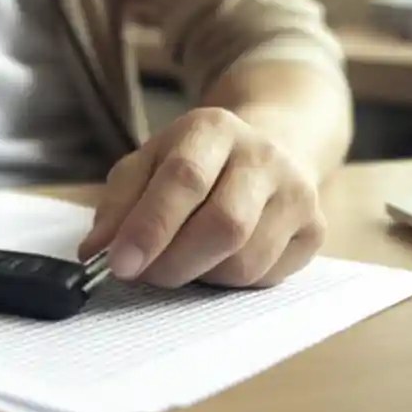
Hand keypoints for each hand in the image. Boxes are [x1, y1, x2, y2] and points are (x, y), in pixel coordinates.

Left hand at [78, 107, 325, 287]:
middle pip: (224, 225)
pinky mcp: (315, 229)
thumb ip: (118, 204)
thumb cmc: (194, 164)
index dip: (149, 226)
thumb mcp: (148, 164)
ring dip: (199, 276)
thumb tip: (95, 250)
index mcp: (214, 128)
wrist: (267, 150)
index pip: (185, 179)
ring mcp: (297, 192)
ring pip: (245, 260)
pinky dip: (229, 283)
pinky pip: (266, 277)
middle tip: (143, 274)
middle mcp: (263, 155)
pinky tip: (214, 261)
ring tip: (179, 262)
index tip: (118, 263)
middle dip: (173, 262)